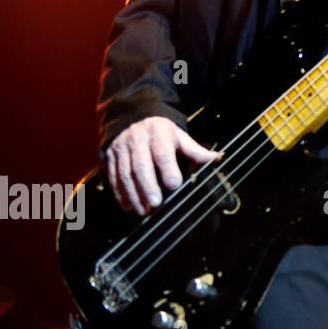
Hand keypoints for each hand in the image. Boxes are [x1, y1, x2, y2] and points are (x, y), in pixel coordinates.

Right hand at [105, 116, 221, 214]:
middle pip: (140, 165)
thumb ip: (195, 150)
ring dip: (133, 194)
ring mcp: (121, 149)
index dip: (168, 169)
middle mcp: (137, 140)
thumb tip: (217, 159)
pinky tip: (128, 206)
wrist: (133, 118)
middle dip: (148, 186)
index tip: (174, 185)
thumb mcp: (179, 136)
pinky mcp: (110, 157)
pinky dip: (119, 193)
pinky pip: (113, 176)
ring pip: (125, 174)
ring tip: (143, 211)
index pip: (162, 153)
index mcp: (158, 134)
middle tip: (156, 204)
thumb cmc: (162, 132)